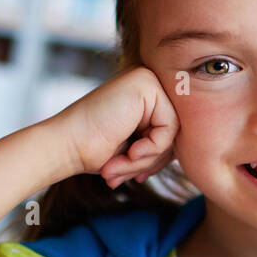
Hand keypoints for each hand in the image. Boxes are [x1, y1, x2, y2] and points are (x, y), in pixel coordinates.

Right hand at [50, 66, 179, 187]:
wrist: (66, 145)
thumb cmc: (95, 150)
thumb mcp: (137, 148)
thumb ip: (162, 143)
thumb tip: (190, 153)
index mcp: (147, 95)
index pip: (172, 131)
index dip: (159, 159)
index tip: (139, 176)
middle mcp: (149, 82)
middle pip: (176, 131)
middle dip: (154, 161)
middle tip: (123, 174)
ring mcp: (148, 80)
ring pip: (174, 131)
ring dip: (149, 158)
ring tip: (121, 165)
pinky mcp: (147, 84)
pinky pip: (169, 127)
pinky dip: (152, 148)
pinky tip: (129, 152)